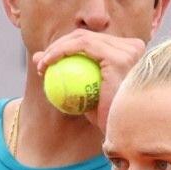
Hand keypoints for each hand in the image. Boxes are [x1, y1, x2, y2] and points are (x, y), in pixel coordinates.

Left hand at [32, 30, 147, 131]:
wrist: (122, 133)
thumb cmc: (106, 118)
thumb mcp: (83, 95)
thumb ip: (65, 74)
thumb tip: (37, 58)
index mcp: (130, 52)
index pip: (93, 41)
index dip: (66, 46)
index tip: (48, 62)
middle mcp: (134, 48)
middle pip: (88, 36)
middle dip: (59, 45)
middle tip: (42, 62)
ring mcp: (128, 51)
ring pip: (82, 37)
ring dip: (56, 48)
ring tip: (42, 64)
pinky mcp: (119, 58)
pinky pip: (83, 45)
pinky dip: (62, 51)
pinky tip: (47, 63)